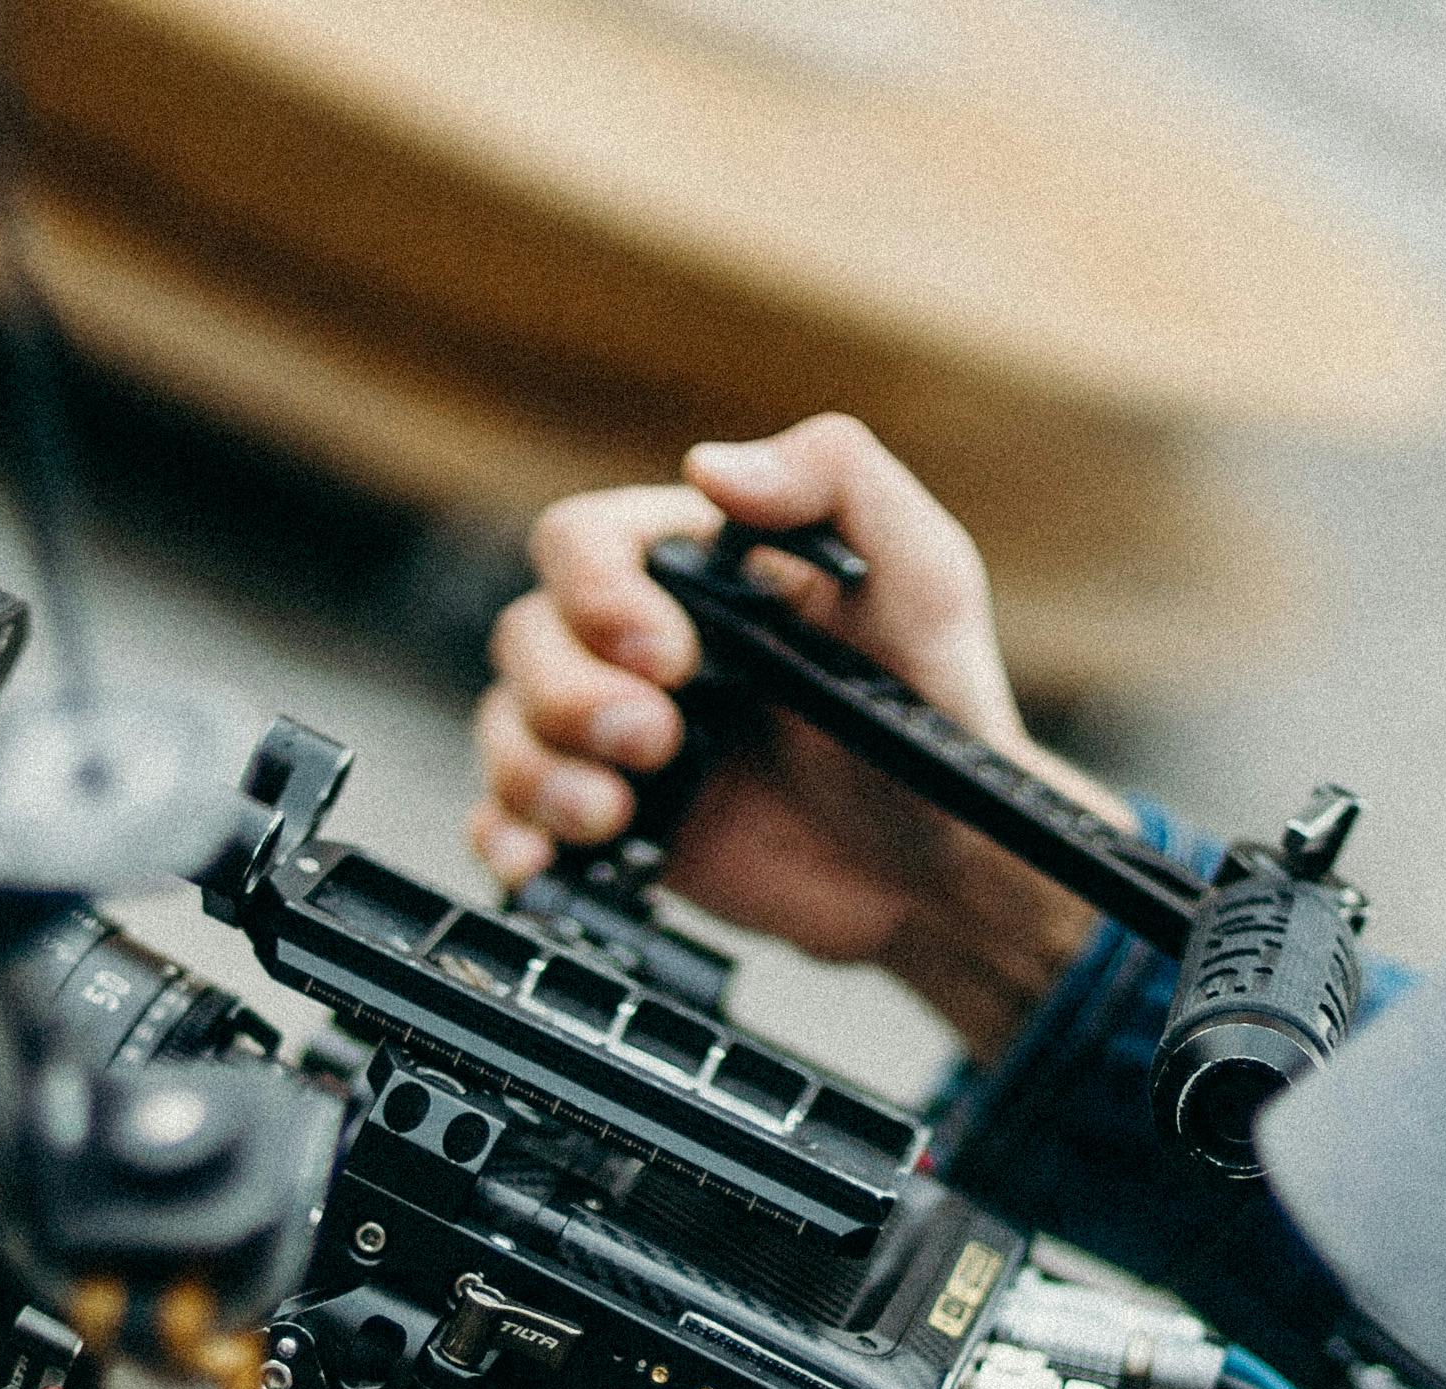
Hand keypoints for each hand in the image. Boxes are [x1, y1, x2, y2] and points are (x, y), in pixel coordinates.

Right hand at [467, 414, 1123, 1057]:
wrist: (939, 867)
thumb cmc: (940, 711)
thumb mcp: (925, 578)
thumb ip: (840, 482)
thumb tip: (712, 464)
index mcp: (696, 569)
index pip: (582, 543)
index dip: (599, 596)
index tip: (669, 657)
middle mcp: (642, 645)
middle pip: (527, 637)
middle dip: (572, 697)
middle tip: (658, 742)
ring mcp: (616, 737)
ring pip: (507, 727)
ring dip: (540, 772)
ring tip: (615, 815)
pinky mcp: (609, 823)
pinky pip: (507, 818)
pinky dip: (506, 837)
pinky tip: (541, 860)